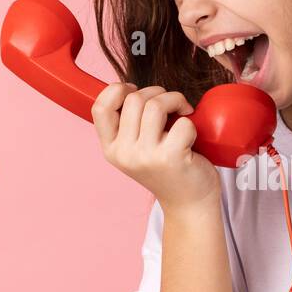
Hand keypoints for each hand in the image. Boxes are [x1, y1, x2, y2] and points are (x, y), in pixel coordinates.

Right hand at [91, 83, 219, 212]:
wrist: (189, 203)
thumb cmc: (167, 168)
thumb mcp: (137, 149)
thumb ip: (129, 124)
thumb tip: (132, 88)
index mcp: (111, 148)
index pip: (100, 107)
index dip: (118, 90)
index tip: (136, 91)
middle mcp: (124, 153)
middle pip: (134, 99)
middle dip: (157, 93)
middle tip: (171, 105)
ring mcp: (146, 156)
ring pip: (155, 105)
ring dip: (175, 100)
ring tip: (183, 111)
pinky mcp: (171, 157)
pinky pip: (182, 122)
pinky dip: (191, 122)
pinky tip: (191, 136)